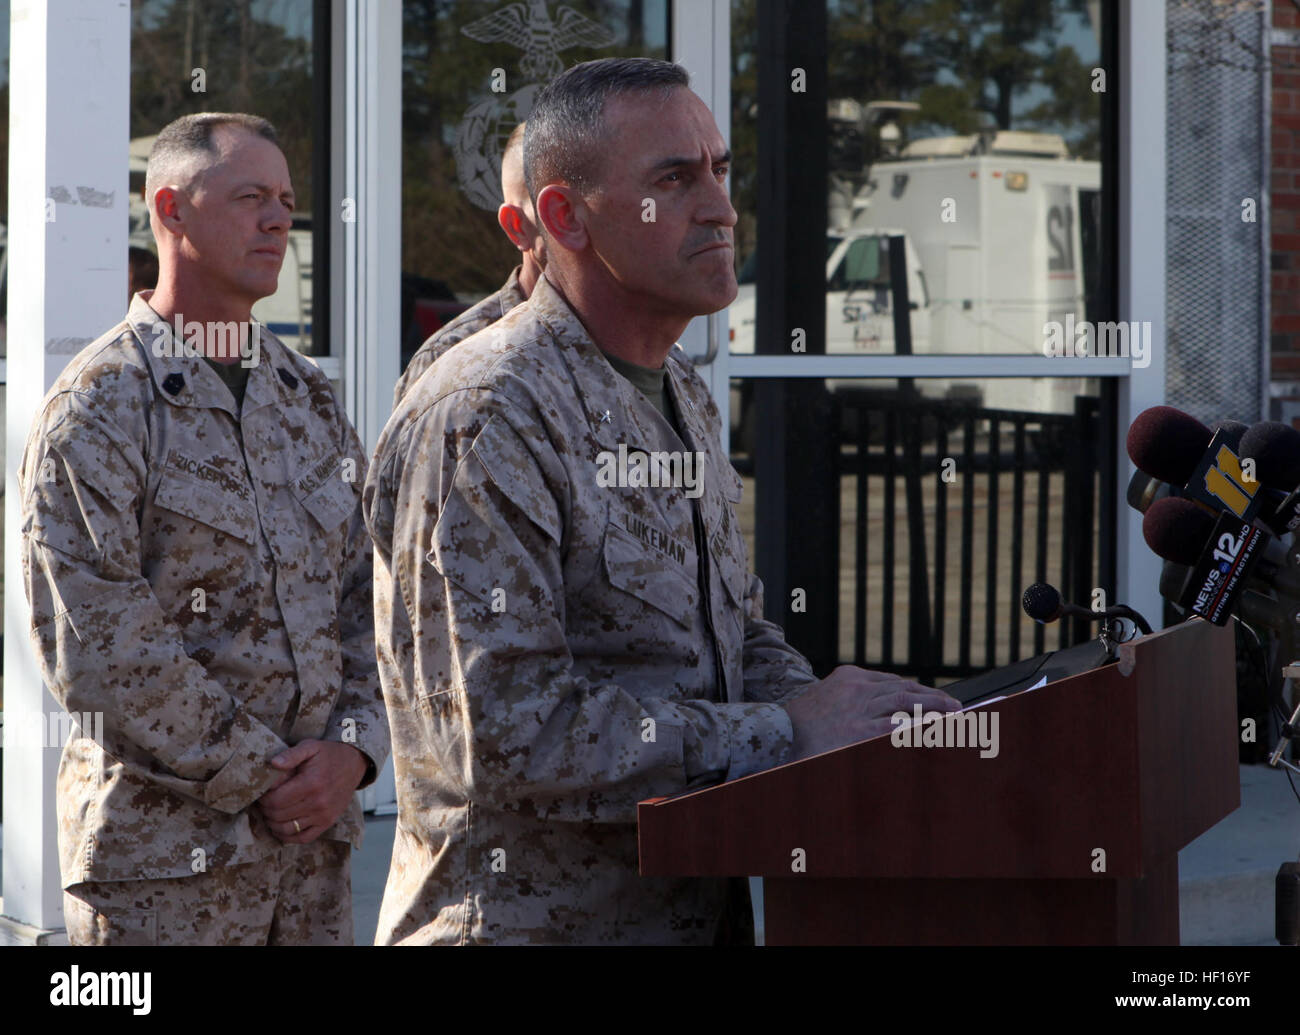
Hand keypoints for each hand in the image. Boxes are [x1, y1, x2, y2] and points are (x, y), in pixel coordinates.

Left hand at [255, 739, 368, 843]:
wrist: (355, 763)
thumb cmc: (328, 754)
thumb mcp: (310, 747)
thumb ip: (291, 755)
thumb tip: (273, 764)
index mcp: (312, 783)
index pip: (276, 800)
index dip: (263, 798)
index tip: (262, 792)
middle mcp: (318, 802)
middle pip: (279, 815)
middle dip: (266, 810)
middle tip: (265, 802)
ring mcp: (324, 815)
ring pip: (287, 829)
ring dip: (273, 823)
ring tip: (271, 812)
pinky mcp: (328, 822)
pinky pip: (303, 838)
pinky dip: (288, 837)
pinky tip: (281, 826)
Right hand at [781, 665, 961, 761]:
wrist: (778, 732)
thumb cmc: (801, 721)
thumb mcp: (828, 698)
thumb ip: (853, 698)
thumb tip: (884, 710)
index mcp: (850, 676)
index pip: (893, 680)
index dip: (917, 689)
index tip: (932, 697)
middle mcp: (858, 687)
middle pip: (905, 688)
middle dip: (933, 697)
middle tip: (955, 705)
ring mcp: (859, 708)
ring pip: (907, 703)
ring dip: (934, 708)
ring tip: (954, 713)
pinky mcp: (859, 730)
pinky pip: (897, 727)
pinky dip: (918, 727)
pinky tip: (935, 728)